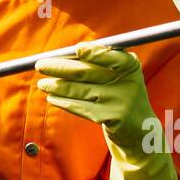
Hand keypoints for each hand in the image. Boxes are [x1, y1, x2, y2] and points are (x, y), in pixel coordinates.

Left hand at [34, 45, 178, 179]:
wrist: (138, 130)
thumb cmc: (120, 96)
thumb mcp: (118, 77)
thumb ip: (97, 65)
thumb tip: (61, 57)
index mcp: (130, 66)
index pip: (111, 55)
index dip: (94, 52)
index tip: (77, 49)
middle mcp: (127, 81)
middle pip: (87, 71)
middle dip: (60, 67)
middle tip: (40, 65)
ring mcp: (119, 100)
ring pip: (80, 90)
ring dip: (56, 86)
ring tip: (42, 84)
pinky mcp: (110, 117)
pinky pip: (80, 106)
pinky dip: (64, 102)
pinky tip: (52, 97)